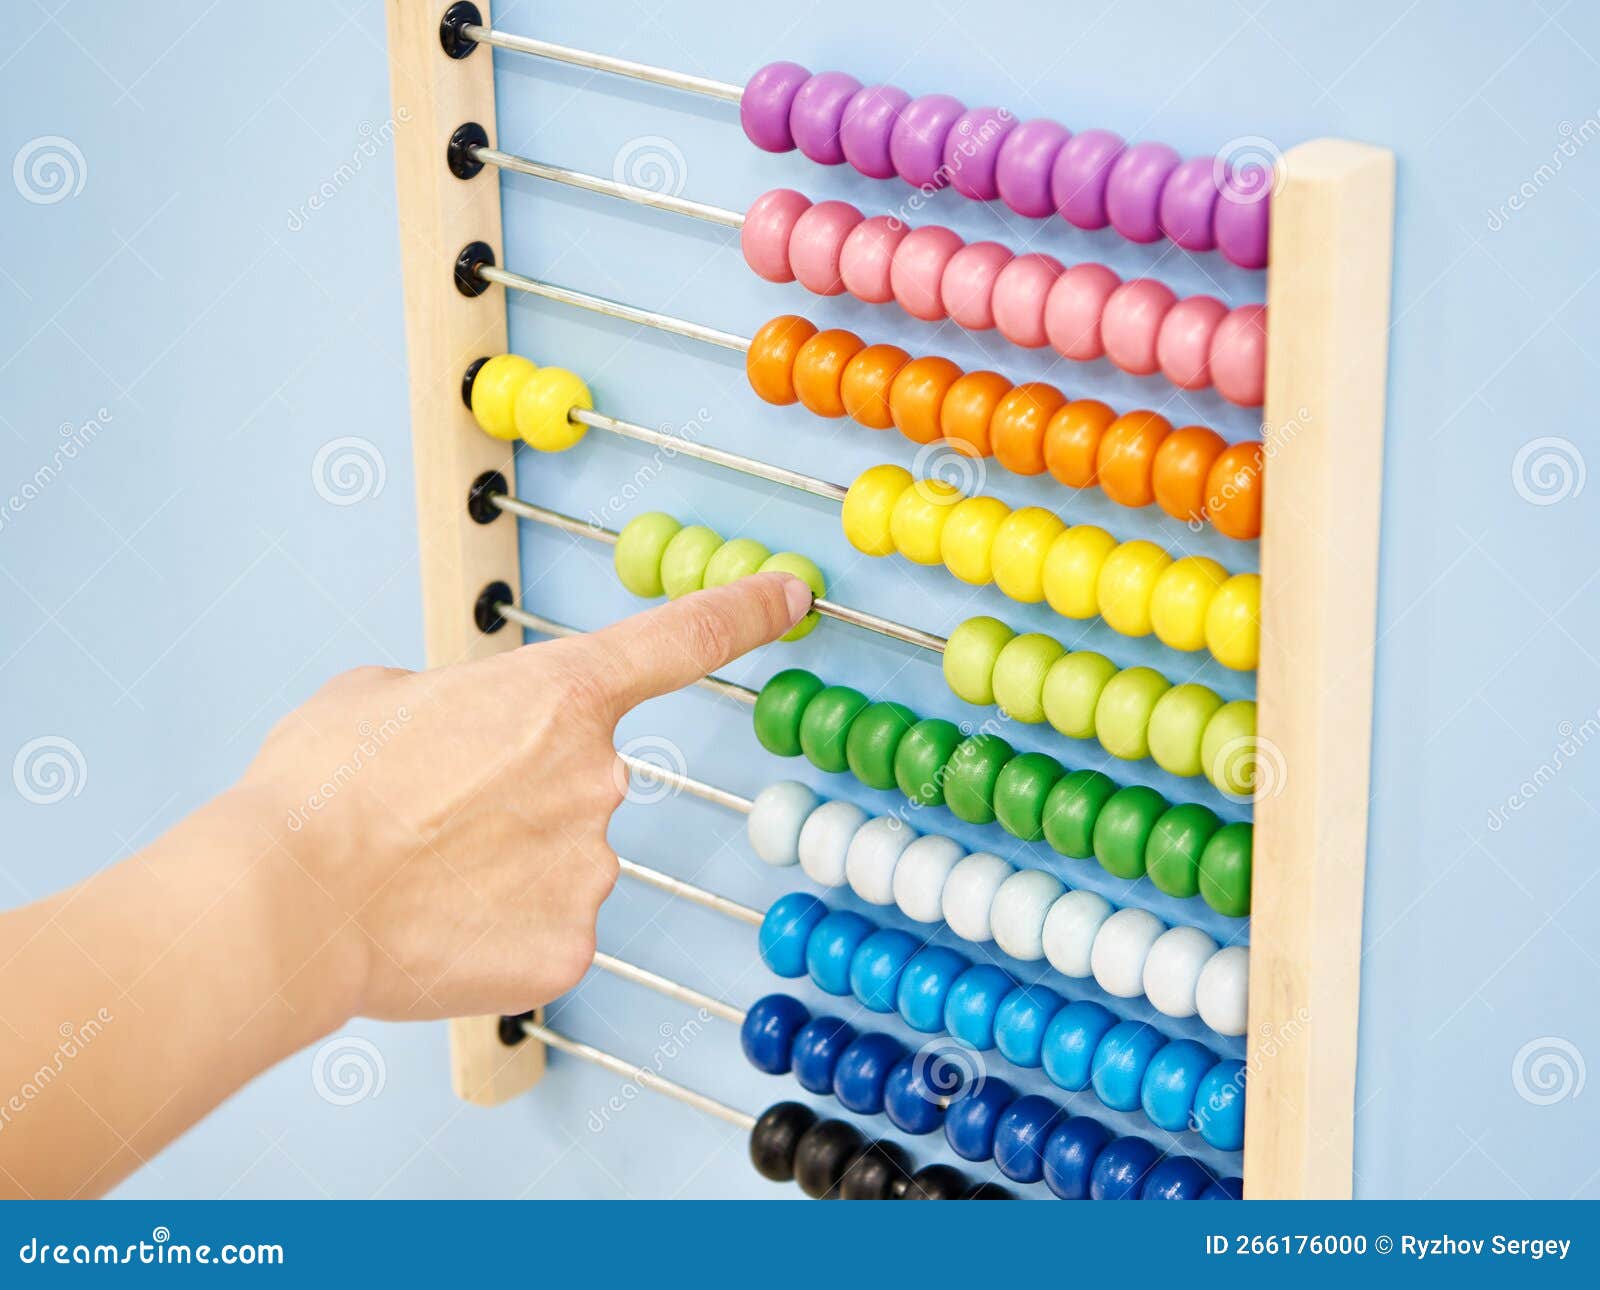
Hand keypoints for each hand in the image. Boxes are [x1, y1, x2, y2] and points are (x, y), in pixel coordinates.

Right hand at [231, 571, 810, 1023]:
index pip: (681, 640)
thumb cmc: (321, 789)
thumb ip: (462, 698)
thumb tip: (468, 728)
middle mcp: (597, 777)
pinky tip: (443, 922)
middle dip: (522, 790)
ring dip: (508, 861)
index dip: (743, 612)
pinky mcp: (570, 947)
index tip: (792, 595)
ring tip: (423, 870)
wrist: (287, 904)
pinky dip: (502, 926)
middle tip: (438, 811)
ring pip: (565, 856)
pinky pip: (548, 925)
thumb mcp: (385, 692)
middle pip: (582, 776)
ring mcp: (590, 867)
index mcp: (558, 695)